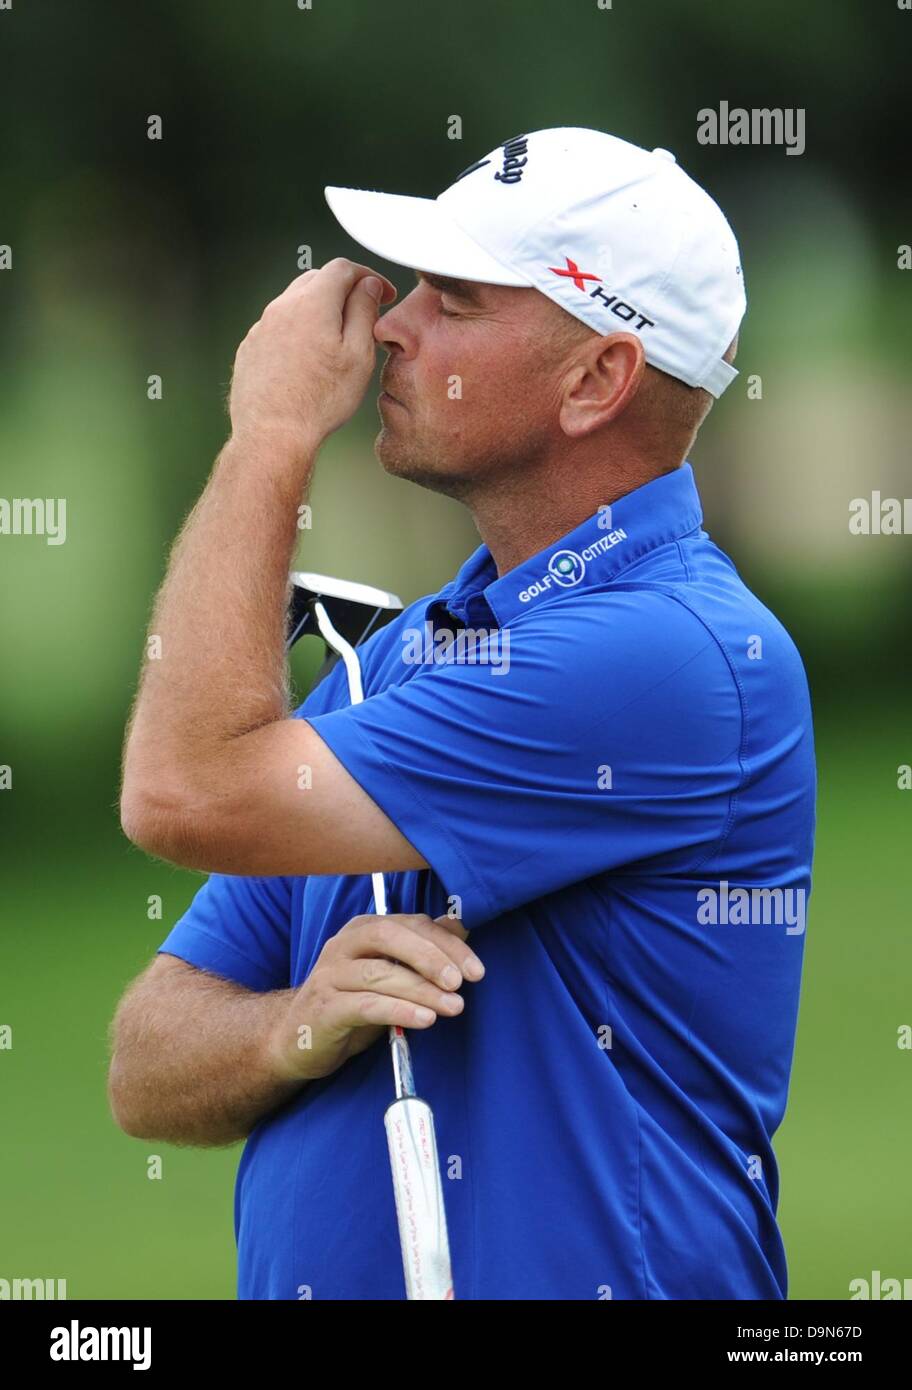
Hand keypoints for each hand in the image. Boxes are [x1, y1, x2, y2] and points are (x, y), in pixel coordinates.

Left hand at [227, 258, 397, 455]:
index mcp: (312, 303)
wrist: (273, 434)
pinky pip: (278, 327)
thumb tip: (368, 287)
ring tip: (336, 341)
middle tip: (363, 311)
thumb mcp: (359, 355)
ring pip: (295, 303)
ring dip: (319, 311)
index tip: (382, 292)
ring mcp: (262, 327)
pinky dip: (297, 331)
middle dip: (343, 290)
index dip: (369, 276)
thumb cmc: (318, 401)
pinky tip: (308, 359)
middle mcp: (282, 307)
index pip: (344, 269)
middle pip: (317, 280)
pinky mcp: (251, 348)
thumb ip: (365, 312)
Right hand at [265, 913, 484, 1082]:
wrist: (298, 1040)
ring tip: (453, 1007)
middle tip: (461, 982)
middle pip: (390, 937)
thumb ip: (422, 951)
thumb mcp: (391, 973)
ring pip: (379, 973)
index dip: (447, 945)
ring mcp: (330, 975)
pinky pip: (365, 1005)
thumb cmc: (353, 1002)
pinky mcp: (325, 1008)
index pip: (411, 924)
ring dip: (421, 990)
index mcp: (365, 929)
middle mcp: (344, 944)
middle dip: (431, 957)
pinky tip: (424, 1020)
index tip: (476, 970)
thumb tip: (461, 928)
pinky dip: (399, 1010)